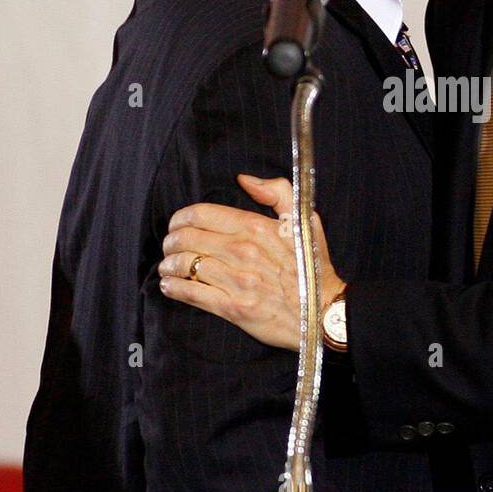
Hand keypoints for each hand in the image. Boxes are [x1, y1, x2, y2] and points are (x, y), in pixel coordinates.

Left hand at [157, 175, 344, 350]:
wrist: (325, 311)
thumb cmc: (314, 266)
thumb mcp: (305, 220)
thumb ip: (277, 192)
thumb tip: (245, 180)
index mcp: (257, 227)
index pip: (202, 214)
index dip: (181, 217)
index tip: (177, 224)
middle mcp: (243, 251)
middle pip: (187, 238)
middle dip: (171, 241)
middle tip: (170, 246)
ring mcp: (237, 280)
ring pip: (185, 264)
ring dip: (169, 264)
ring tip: (167, 266)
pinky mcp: (234, 308)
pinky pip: (192, 293)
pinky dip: (174, 287)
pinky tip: (169, 285)